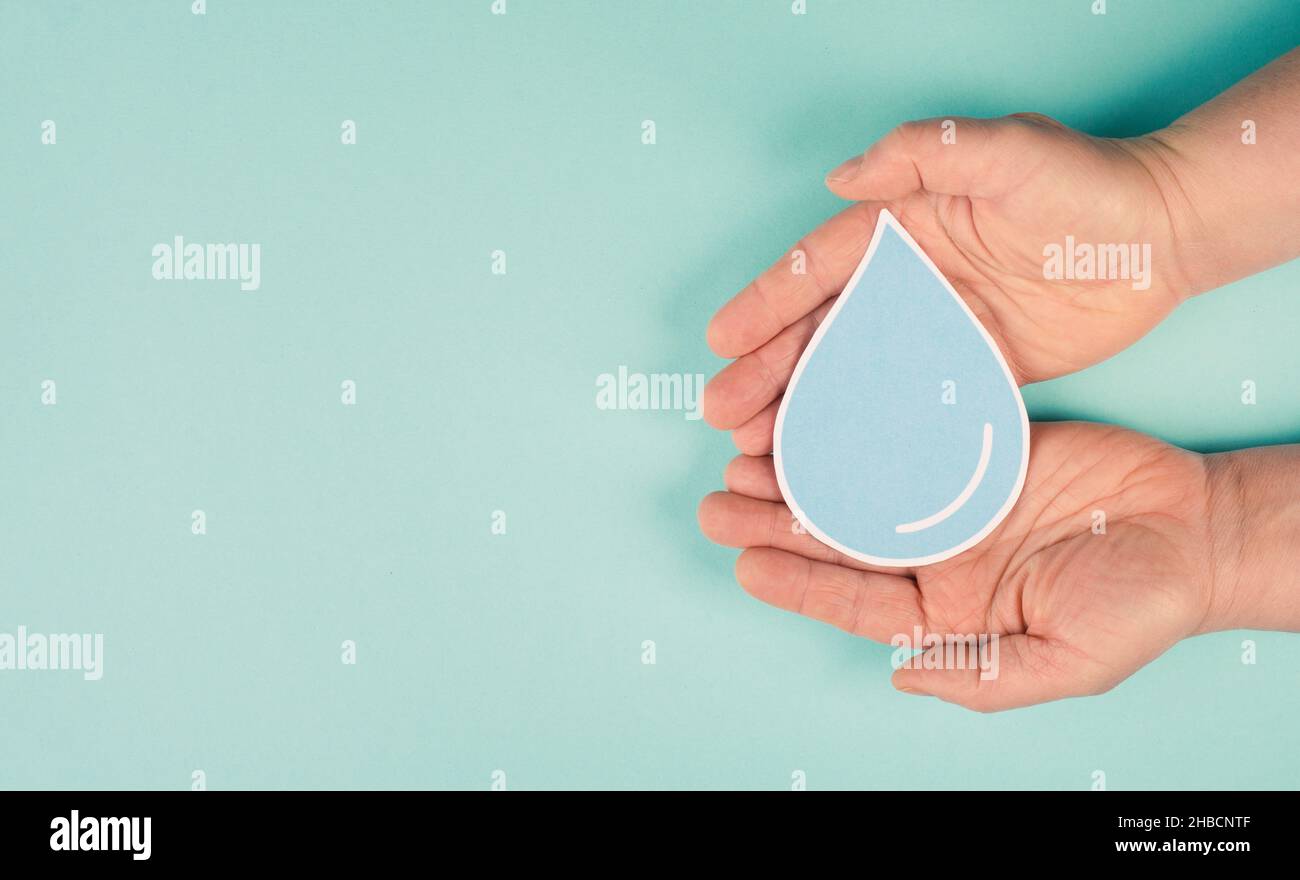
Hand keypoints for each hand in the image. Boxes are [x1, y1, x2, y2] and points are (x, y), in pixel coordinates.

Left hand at [698, 421, 1221, 710]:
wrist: (1195, 530)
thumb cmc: (1137, 605)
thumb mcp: (1065, 661)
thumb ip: (980, 675)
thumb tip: (900, 674)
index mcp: (947, 610)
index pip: (854, 599)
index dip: (797, 583)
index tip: (741, 561)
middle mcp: (937, 554)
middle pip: (840, 537)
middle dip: (775, 520)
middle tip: (717, 500)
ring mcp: (950, 498)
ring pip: (858, 483)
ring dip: (801, 472)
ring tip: (744, 455)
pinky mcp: (972, 447)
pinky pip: (905, 434)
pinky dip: (858, 425)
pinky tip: (815, 411)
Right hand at [703, 113, 1195, 450]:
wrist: (1164, 233)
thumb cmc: (1085, 183)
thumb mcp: (1005, 149)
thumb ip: (923, 154)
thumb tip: (840, 177)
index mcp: (903, 226)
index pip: (818, 267)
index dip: (766, 303)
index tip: (720, 341)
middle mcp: (910, 280)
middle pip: (823, 331)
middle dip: (768, 371)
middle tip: (724, 413)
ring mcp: (940, 327)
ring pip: (855, 375)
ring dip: (806, 409)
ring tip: (762, 448)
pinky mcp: (976, 367)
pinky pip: (912, 405)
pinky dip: (872, 432)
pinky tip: (839, 460)